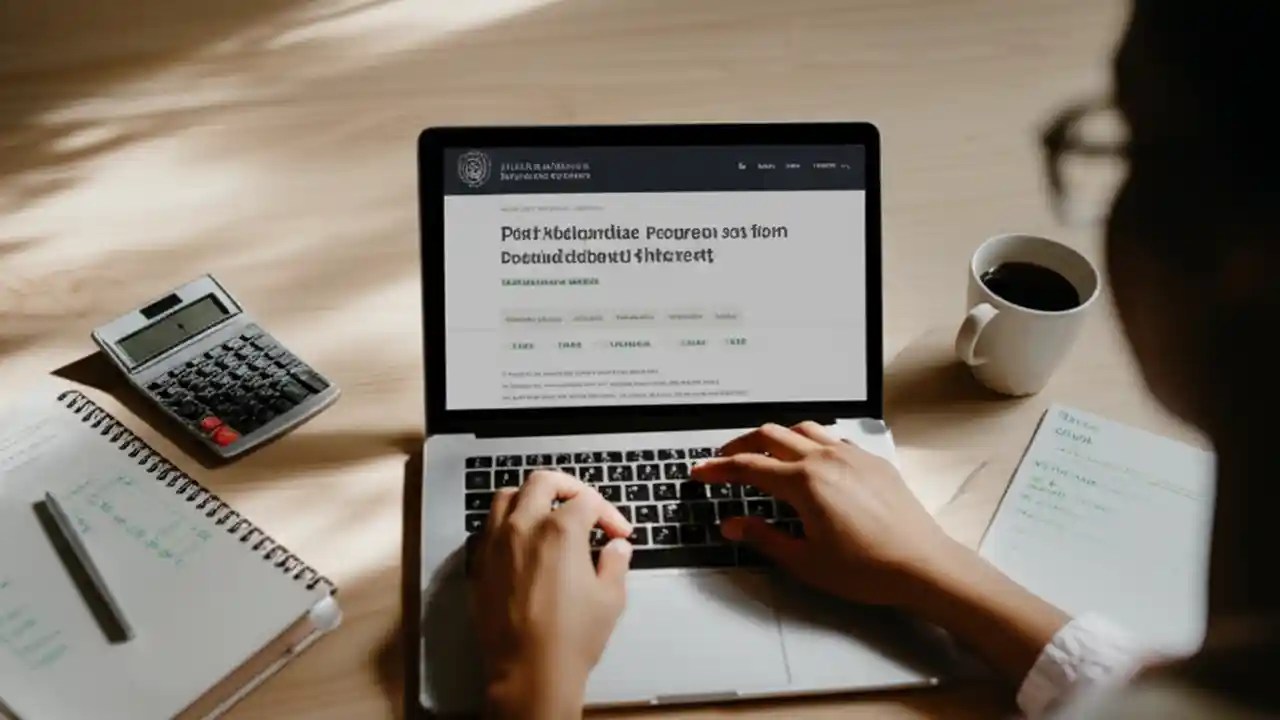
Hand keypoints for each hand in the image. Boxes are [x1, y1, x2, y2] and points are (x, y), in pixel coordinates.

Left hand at [469, 470, 633, 718]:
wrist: (529, 672)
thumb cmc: (571, 638)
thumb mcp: (610, 599)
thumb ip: (615, 563)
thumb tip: (617, 549)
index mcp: (560, 531)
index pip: (588, 501)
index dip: (609, 514)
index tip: (617, 534)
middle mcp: (523, 527)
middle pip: (543, 481)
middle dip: (568, 487)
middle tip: (583, 504)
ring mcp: (495, 543)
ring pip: (507, 496)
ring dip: (531, 497)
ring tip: (547, 512)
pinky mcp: (479, 564)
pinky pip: (488, 527)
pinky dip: (506, 523)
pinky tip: (522, 540)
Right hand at [693, 422, 1070, 684]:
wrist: (923, 566)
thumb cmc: (868, 569)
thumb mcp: (804, 561)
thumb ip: (763, 538)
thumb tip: (733, 525)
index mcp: (804, 482)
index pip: (748, 467)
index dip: (718, 469)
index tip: (701, 472)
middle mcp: (825, 459)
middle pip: (771, 436)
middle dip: (741, 445)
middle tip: (724, 460)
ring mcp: (851, 456)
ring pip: (802, 429)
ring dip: (776, 437)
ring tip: (763, 453)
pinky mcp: (872, 461)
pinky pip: (832, 438)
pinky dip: (809, 442)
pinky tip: (810, 460)